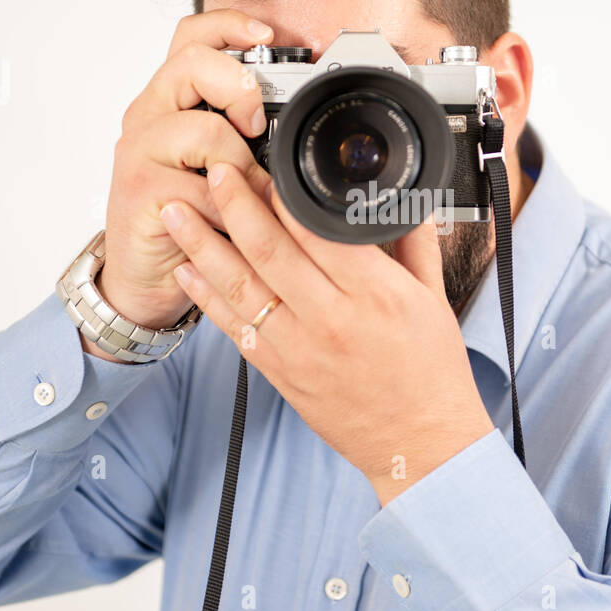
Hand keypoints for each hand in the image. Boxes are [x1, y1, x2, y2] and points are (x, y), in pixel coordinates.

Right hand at [91, 9, 275, 358]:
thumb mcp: (223, 167)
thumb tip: (307, 119)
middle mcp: (149, 116)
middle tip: (257, 126)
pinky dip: (229, 208)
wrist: (145, 278)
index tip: (268, 35)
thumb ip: (247, 136)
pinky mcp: (139, 191)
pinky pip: (200, 188)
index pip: (191, 36)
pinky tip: (230, 222)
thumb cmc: (190, 218)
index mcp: (171, 100)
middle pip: (192, 64)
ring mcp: (139, 152)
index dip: (230, 26)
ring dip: (241, 164)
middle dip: (239, 88)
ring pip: (203, 129)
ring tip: (247, 192)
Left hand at [160, 162, 494, 505]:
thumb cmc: (432, 374)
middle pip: (270, 249)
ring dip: (203, 245)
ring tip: (176, 212)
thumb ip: (414, 242)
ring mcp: (300, 349)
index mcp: (375, 293)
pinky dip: (206, 297)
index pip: (318, 230)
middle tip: (213, 169)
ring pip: (240, 286)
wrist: (421, 444)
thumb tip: (405, 198)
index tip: (266, 165)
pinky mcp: (281, 374)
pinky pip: (234, 328)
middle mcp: (332, 319)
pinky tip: (188, 270)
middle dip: (235, 203)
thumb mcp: (434, 298)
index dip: (285, 193)